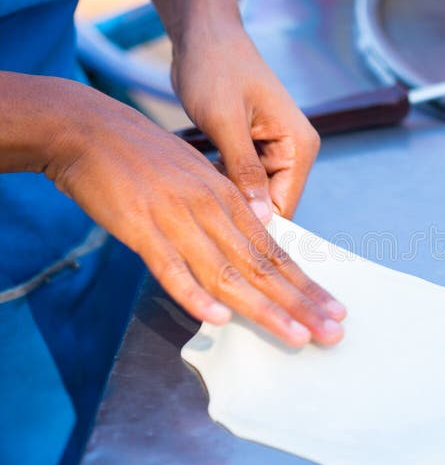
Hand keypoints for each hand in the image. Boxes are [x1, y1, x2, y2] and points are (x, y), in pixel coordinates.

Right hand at [43, 78, 344, 346]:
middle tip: (332, 333)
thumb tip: (249, 249)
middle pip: (263, 266)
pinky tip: (217, 318)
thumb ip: (224, 216)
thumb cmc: (146, 157)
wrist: (90, 128)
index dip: (305, 285)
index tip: (333, 310)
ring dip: (264, 308)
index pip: (275, 252)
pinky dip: (193, 294)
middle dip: (301, 304)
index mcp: (229, 199)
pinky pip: (169, 267)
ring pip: (227, 272)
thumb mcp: (199, 180)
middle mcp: (212, 210)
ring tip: (296, 336)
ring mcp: (177, 218)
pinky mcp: (140, 226)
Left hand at [171, 27, 318, 220]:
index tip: (221, 235)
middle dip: (236, 209)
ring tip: (195, 186)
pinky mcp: (254, 150)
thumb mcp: (225, 121)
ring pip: (252, 195)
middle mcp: (293, 152)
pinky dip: (219, 181)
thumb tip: (262, 220)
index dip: (256, 225)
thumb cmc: (215, 67)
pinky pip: (240, 181)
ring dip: (225, 195)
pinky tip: (197, 174)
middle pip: (269, 205)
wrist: (203, 35)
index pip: (285, 206)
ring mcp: (273, 152)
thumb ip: (245, 171)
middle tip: (199, 207)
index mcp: (299, 146)